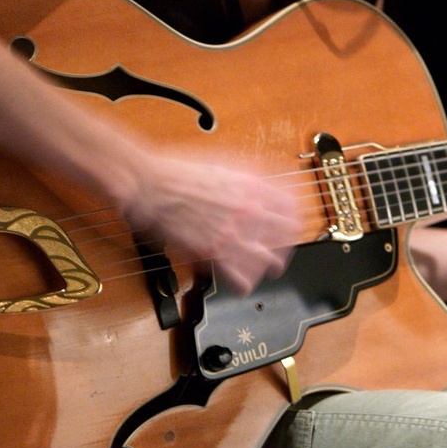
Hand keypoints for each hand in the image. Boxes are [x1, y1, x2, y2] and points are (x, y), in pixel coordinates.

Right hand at [123, 148, 303, 294]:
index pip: (292, 208)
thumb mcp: (223, 164)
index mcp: (253, 188)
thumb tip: (264, 184)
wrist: (153, 186)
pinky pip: (242, 280)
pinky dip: (244, 283)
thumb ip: (248, 176)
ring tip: (265, 270)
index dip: (293, 218)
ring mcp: (233, 235)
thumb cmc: (180, 172)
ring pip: (270, 262)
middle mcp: (249, 212)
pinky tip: (241, 282)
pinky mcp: (213, 255)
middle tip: (281, 250)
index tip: (290, 225)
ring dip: (269, 266)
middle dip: (286, 245)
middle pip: (287, 236)